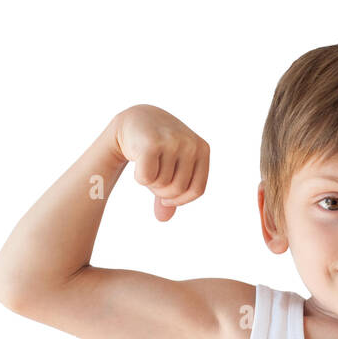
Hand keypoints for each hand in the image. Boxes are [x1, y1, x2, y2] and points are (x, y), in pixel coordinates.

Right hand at [113, 104, 209, 220]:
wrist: (134, 120)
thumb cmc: (157, 148)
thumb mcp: (171, 167)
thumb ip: (172, 193)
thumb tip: (163, 218)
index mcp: (202, 149)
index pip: (197, 190)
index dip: (180, 200)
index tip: (166, 199)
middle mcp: (190, 144)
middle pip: (178, 189)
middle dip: (162, 191)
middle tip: (154, 175)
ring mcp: (172, 142)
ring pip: (161, 184)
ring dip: (150, 182)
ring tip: (147, 164)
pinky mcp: (152, 143)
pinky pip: (146, 178)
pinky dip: (139, 178)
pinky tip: (137, 161)